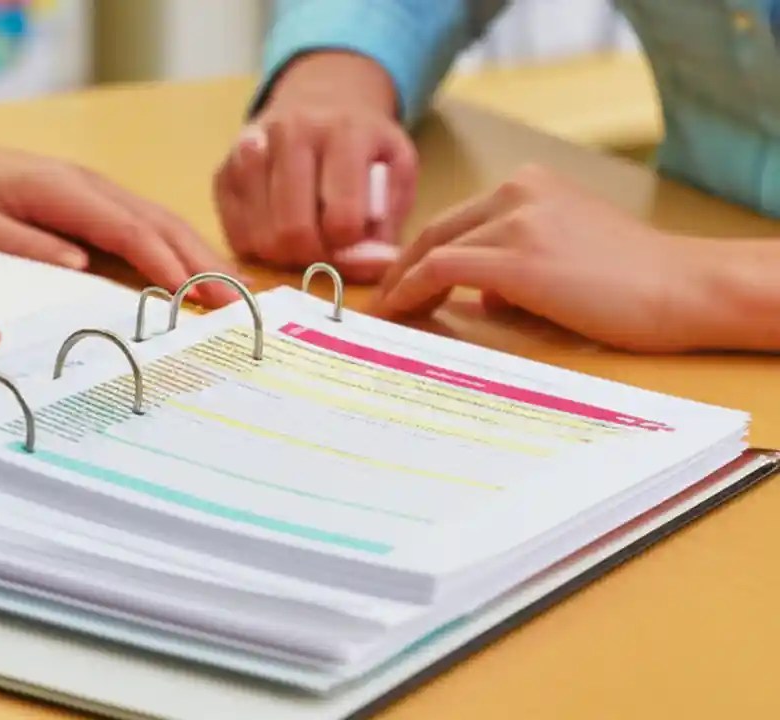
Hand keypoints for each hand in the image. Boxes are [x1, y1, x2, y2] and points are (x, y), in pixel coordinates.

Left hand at [0, 103, 241, 307]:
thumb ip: (25, 246)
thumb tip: (82, 266)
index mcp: (58, 189)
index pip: (126, 228)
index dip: (165, 261)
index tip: (196, 293)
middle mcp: (87, 184)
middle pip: (157, 222)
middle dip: (201, 261)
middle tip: (237, 302)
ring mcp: (94, 190)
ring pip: (160, 221)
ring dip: (200, 255)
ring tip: (236, 293)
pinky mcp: (94, 203)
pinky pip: (146, 225)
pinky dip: (180, 249)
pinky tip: (202, 273)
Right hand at [214, 52, 416, 282]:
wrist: (320, 101)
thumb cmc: (364, 147)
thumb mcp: (396, 175)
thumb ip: (387, 224)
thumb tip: (376, 266)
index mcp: (343, 131)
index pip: (341, 219)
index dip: (351, 246)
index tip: (355, 238)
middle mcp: (290, 132)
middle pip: (293, 232)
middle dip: (313, 257)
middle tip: (325, 248)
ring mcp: (248, 149)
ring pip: (260, 237)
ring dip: (284, 255)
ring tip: (303, 238)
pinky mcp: (222, 170)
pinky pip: (233, 233)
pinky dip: (256, 246)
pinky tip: (276, 230)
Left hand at [368, 165, 722, 351]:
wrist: (684, 288)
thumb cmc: (634, 283)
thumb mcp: (565, 256)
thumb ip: (516, 264)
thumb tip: (478, 296)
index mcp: (531, 183)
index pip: (458, 220)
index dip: (421, 254)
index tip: (399, 283)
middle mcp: (518, 190)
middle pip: (436, 230)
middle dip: (400, 268)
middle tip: (379, 302)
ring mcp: (516, 219)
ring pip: (434, 250)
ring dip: (402, 285)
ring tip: (386, 317)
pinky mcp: (515, 256)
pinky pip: (439, 271)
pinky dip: (410, 292)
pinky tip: (399, 314)